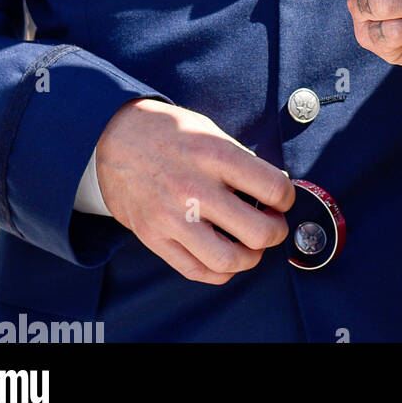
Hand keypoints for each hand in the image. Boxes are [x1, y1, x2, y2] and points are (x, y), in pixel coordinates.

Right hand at [95, 98, 294, 283]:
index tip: (283, 198)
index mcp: (214, 155)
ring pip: (228, 260)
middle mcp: (194, 189)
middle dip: (276, 232)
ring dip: (251, 258)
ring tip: (252, 245)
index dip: (288, 196)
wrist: (113, 138)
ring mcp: (172, 217)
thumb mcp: (210, 131)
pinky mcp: (154, 238)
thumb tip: (271, 188)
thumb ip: (240, 160)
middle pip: (257, 231)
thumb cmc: (168, 131)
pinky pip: (196, 270)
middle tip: (274, 225)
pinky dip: (220, 271)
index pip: (273, 188)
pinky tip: (226, 257)